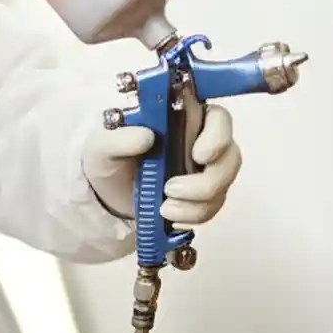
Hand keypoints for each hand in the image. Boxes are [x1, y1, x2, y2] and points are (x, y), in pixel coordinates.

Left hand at [81, 105, 241, 223]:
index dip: (218, 135)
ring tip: (164, 207)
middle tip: (170, 189)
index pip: (218, 117)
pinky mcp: (204, 195)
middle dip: (207, 180)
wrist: (106, 193)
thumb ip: (119, 138)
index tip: (198, 155)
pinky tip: (168, 215)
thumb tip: (145, 136)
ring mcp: (206, 169)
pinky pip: (212, 206)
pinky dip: (192, 215)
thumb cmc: (109, 157)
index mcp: (182, 117)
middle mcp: (201, 139)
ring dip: (196, 202)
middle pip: (230, 154)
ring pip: (223, 184)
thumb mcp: (102, 146)